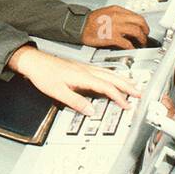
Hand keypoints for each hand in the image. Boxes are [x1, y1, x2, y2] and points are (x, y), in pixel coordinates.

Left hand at [9, 44, 141, 112]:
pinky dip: (113, 76)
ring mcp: (85, 67)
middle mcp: (86, 70)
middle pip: (113, 78)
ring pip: (109, 73)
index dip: (119, 97)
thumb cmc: (44, 74)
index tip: (127, 105)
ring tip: (133, 85)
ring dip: (122, 80)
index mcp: (83, 76)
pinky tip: (114, 78)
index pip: (107, 87)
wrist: (34, 62)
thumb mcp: (58, 92)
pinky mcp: (81, 67)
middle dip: (128, 86)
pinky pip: (103, 71)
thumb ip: (76, 102)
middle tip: (140, 94)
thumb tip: (91, 111)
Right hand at [79, 6, 149, 50]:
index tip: (144, 28)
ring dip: (141, 39)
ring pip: (136, 31)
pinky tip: (132, 49)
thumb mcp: (106, 12)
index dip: (143, 23)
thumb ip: (118, 16)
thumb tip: (128, 22)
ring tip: (141, 43)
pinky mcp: (112, 37)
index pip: (136, 15)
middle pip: (140, 21)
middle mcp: (118, 17)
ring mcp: (115, 27)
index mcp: (117, 10)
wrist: (79, 26)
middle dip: (145, 30)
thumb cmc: (90, 21)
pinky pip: (127, 43)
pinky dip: (132, 47)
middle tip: (145, 36)